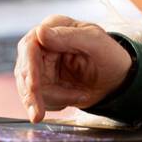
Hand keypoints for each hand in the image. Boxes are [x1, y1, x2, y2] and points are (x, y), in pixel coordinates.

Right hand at [14, 17, 133, 122]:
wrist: (118, 80)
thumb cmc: (111, 56)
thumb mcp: (97, 43)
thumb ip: (69, 36)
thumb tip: (40, 32)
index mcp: (54, 27)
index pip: (30, 46)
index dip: (29, 68)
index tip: (34, 87)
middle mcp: (43, 44)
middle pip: (24, 70)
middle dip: (34, 94)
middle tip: (39, 114)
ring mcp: (40, 64)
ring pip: (28, 88)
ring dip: (54, 98)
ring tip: (80, 96)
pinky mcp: (42, 82)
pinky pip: (38, 98)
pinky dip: (56, 103)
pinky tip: (75, 97)